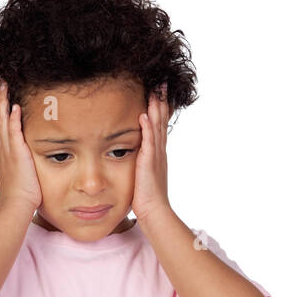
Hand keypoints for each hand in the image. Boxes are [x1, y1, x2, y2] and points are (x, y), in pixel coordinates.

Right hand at [0, 81, 42, 219]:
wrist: (16, 205)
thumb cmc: (21, 192)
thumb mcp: (16, 171)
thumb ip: (17, 159)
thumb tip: (22, 154)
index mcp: (0, 150)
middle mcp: (0, 147)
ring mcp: (7, 150)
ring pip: (1, 121)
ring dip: (2, 102)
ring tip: (4, 87)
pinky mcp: (17, 155)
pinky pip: (13, 133)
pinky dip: (13, 120)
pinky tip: (15, 107)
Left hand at [132, 86, 171, 223]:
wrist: (155, 213)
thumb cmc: (147, 198)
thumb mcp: (144, 174)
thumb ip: (141, 161)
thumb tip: (135, 153)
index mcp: (158, 154)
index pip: (159, 126)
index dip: (159, 108)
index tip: (159, 92)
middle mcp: (159, 152)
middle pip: (161, 122)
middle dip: (161, 102)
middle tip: (161, 83)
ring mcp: (156, 157)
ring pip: (157, 128)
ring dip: (156, 109)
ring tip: (155, 92)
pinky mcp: (149, 164)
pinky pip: (149, 143)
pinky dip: (148, 129)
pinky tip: (144, 115)